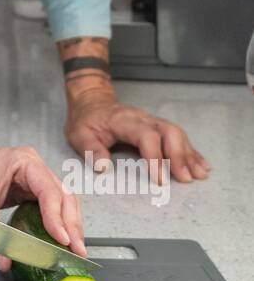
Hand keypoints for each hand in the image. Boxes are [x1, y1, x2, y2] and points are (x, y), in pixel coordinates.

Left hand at [0, 141, 86, 272]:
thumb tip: (5, 262)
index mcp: (25, 162)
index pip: (49, 192)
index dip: (58, 218)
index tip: (62, 240)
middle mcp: (35, 166)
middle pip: (63, 196)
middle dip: (71, 225)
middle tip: (77, 250)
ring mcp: (35, 176)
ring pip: (63, 201)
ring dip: (70, 225)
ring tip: (75, 249)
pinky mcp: (31, 187)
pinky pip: (51, 204)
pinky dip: (58, 222)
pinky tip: (62, 239)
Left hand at [65, 91, 208, 182]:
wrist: (91, 102)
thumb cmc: (85, 120)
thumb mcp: (78, 134)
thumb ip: (91, 150)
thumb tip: (103, 168)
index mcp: (124, 121)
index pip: (146, 136)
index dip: (155, 157)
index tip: (160, 179)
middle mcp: (143, 119)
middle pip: (169, 131)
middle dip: (179, 156)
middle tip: (185, 179)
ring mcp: (152, 122)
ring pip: (177, 134)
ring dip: (189, 155)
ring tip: (199, 175)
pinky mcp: (157, 128)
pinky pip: (179, 137)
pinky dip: (191, 152)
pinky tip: (201, 165)